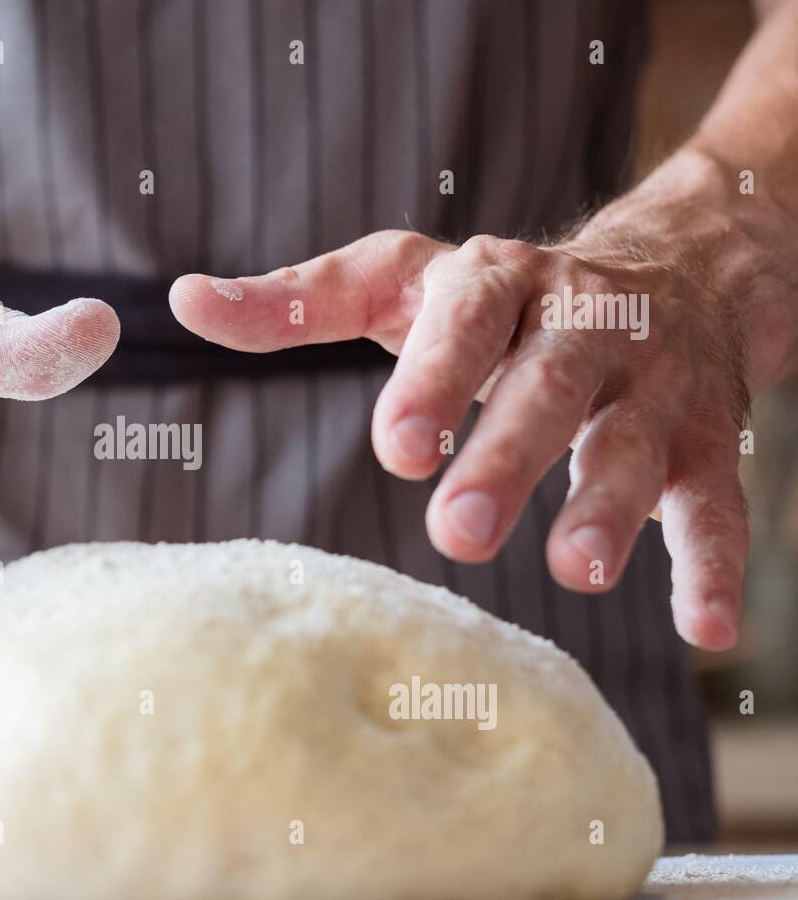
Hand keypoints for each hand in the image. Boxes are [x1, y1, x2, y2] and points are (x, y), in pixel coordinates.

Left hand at [169, 218, 782, 651]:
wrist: (679, 268)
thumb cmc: (501, 295)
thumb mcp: (401, 282)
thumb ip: (296, 302)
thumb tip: (183, 301)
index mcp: (499, 281)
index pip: (467, 318)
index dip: (435, 377)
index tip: (398, 445)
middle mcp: (582, 326)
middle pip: (548, 385)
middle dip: (507, 456)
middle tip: (455, 532)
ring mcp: (652, 385)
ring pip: (633, 443)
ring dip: (608, 506)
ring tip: (575, 570)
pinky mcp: (705, 441)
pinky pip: (715, 501)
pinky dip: (713, 563)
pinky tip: (702, 631)